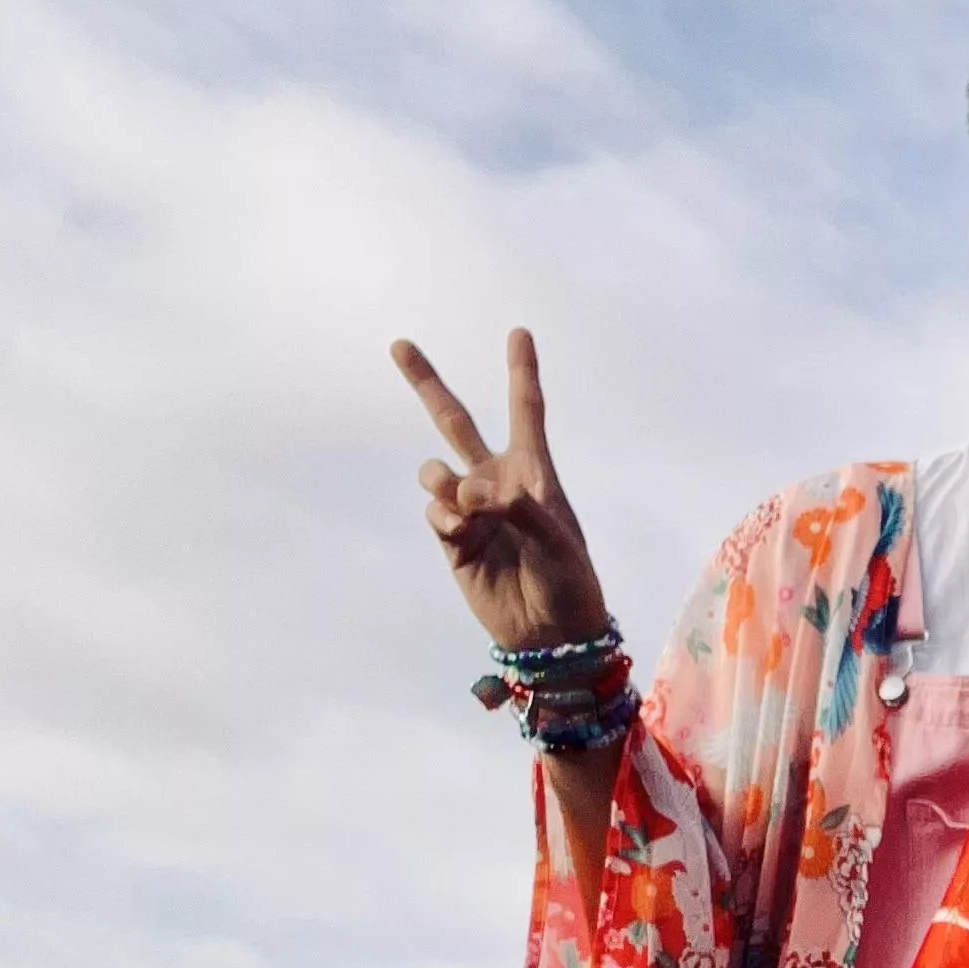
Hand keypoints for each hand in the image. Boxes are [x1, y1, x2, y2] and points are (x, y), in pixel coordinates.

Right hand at [394, 329, 608, 654]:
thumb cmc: (569, 583)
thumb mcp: (558, 542)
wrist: (551, 635)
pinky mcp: (453, 541)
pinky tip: (460, 527)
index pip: (526, 411)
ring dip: (442, 478)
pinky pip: (435, 512)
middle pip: (455, 421)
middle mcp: (497, 482)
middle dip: (427, 383)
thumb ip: (520, 509)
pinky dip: (443, 514)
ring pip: (436, 471)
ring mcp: (470, 511)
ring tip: (465, 501)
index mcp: (533, 472)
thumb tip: (476, 491)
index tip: (520, 332)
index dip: (522, 371)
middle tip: (399, 345)